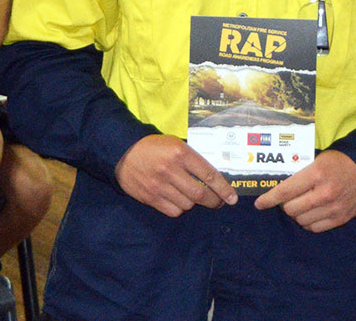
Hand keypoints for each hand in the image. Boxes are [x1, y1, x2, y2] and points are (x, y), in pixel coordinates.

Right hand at [113, 135, 236, 216]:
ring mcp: (160, 186)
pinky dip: (179, 208)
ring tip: (192, 196)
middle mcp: (171, 170)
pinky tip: (177, 200)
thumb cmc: (153, 146)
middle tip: (219, 202)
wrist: (122, 152)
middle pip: (200, 194)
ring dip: (194, 203)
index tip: (233, 198)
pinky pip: (174, 211)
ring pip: (188, 205)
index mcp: (180, 153)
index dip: (223, 188)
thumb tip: (214, 176)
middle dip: (214, 201)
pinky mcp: (150, 198)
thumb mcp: (174, 143)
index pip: (208, 174)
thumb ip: (192, 158)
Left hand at [253, 150, 355, 231]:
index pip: (286, 191)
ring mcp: (333, 208)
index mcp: (316, 174)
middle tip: (287, 199)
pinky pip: (315, 228)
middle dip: (284, 205)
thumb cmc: (341, 161)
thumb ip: (301, 174)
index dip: (269, 199)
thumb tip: (281, 187)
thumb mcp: (319, 160)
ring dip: (297, 214)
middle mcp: (324, 193)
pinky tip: (310, 214)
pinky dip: (309, 223)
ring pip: (301, 220)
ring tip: (301, 205)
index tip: (259, 204)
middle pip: (291, 209)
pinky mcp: (341, 219)